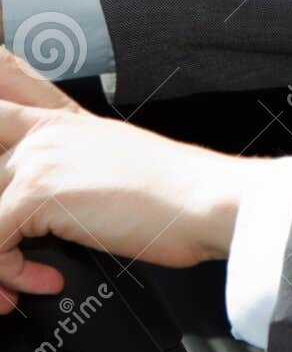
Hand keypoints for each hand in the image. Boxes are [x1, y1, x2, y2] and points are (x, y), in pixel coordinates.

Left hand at [0, 48, 268, 312]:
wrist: (210, 201)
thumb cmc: (179, 193)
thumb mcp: (122, 161)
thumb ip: (78, 166)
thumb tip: (58, 201)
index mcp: (66, 122)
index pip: (9, 78)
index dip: (0, 71)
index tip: (2, 81)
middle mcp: (46, 133)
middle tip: (9, 232)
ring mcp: (39, 158)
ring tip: (21, 280)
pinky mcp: (35, 193)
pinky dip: (11, 274)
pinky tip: (44, 280)